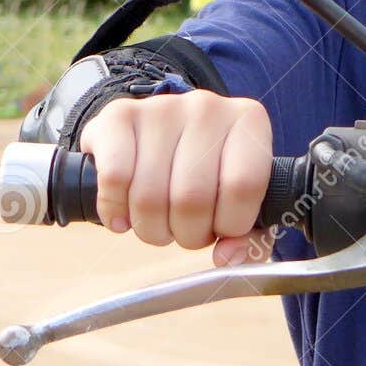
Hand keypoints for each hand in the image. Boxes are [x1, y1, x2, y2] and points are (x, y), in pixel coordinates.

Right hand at [78, 90, 274, 265]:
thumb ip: (251, 236)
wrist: (157, 132)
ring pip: (150, 196)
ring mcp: (161, 108)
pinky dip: (116, 211)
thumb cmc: (209, 172)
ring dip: (152, 230)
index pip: (244, 187)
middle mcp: (208, 107)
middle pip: (192, 198)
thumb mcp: (242, 198)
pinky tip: (124, 217)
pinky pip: (115, 179)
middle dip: (188, 234)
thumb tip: (227, 258)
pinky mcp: (118, 115)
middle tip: (185, 231)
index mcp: (249, 121)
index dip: (230, 224)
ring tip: (158, 224)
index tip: (222, 230)